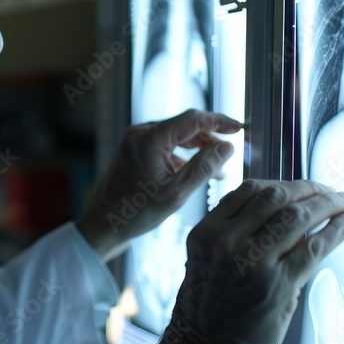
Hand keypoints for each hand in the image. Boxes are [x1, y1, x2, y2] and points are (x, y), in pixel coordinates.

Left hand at [76, 109, 241, 261]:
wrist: (102, 224)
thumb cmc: (135, 212)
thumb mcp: (177, 193)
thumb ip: (204, 167)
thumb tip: (228, 147)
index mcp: (151, 138)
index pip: (194, 119)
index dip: (220, 122)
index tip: (240, 128)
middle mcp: (142, 133)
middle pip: (186, 126)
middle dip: (210, 139)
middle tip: (228, 157)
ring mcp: (136, 141)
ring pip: (177, 136)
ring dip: (198, 149)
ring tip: (217, 169)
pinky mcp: (134, 151)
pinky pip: (165, 146)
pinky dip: (182, 156)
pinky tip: (195, 173)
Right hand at [150, 179, 343, 343]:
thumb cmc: (208, 313)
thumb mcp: (208, 263)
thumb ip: (237, 236)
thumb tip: (285, 215)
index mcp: (206, 233)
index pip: (250, 191)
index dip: (283, 184)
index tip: (302, 187)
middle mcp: (226, 242)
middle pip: (276, 197)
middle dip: (309, 189)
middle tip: (329, 191)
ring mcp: (253, 262)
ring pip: (299, 217)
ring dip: (328, 204)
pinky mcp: (278, 285)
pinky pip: (316, 247)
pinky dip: (338, 230)